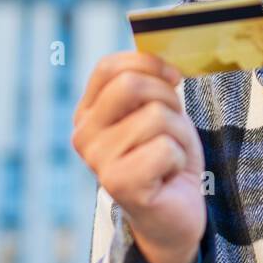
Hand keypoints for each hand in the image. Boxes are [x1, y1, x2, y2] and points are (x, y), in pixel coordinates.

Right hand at [71, 51, 206, 262]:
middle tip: (172, 126)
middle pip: (131, 85)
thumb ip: (150, 83)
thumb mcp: (157, 111)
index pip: (110, 67)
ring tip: (169, 156)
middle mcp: (83, 135)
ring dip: (178, 135)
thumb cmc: (165, 158)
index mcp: (88, 113)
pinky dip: (178, 159)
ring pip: (156, 117)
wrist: (174, 214)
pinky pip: (164, 148)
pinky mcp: (118, 184)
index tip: (173, 78)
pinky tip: (167, 175)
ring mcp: (97, 161)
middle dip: (167, 99)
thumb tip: (160, 48)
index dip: (148, 63)